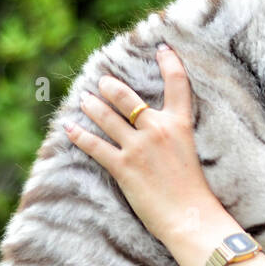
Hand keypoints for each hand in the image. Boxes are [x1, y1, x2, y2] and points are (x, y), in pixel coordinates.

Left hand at [64, 44, 224, 248]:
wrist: (191, 217)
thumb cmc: (195, 194)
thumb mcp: (190, 155)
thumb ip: (174, 139)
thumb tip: (160, 136)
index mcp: (180, 126)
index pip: (177, 84)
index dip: (170, 62)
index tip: (162, 48)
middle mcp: (157, 130)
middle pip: (129, 98)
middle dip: (112, 87)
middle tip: (103, 82)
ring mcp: (138, 147)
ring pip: (107, 117)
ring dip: (92, 106)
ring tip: (84, 99)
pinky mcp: (123, 166)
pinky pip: (95, 146)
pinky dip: (79, 135)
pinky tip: (69, 127)